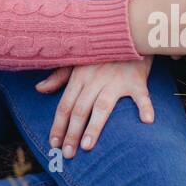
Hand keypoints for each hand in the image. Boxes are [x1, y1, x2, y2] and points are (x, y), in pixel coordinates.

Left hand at [35, 56, 154, 157]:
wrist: (126, 31)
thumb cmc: (101, 50)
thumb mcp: (77, 59)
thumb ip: (59, 76)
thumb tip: (39, 89)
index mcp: (79, 76)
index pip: (65, 105)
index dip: (58, 125)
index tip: (53, 143)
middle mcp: (94, 79)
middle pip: (80, 109)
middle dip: (71, 133)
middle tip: (67, 154)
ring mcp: (115, 80)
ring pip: (102, 106)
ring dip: (94, 126)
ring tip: (86, 146)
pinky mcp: (136, 80)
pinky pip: (141, 95)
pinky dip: (145, 107)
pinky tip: (146, 120)